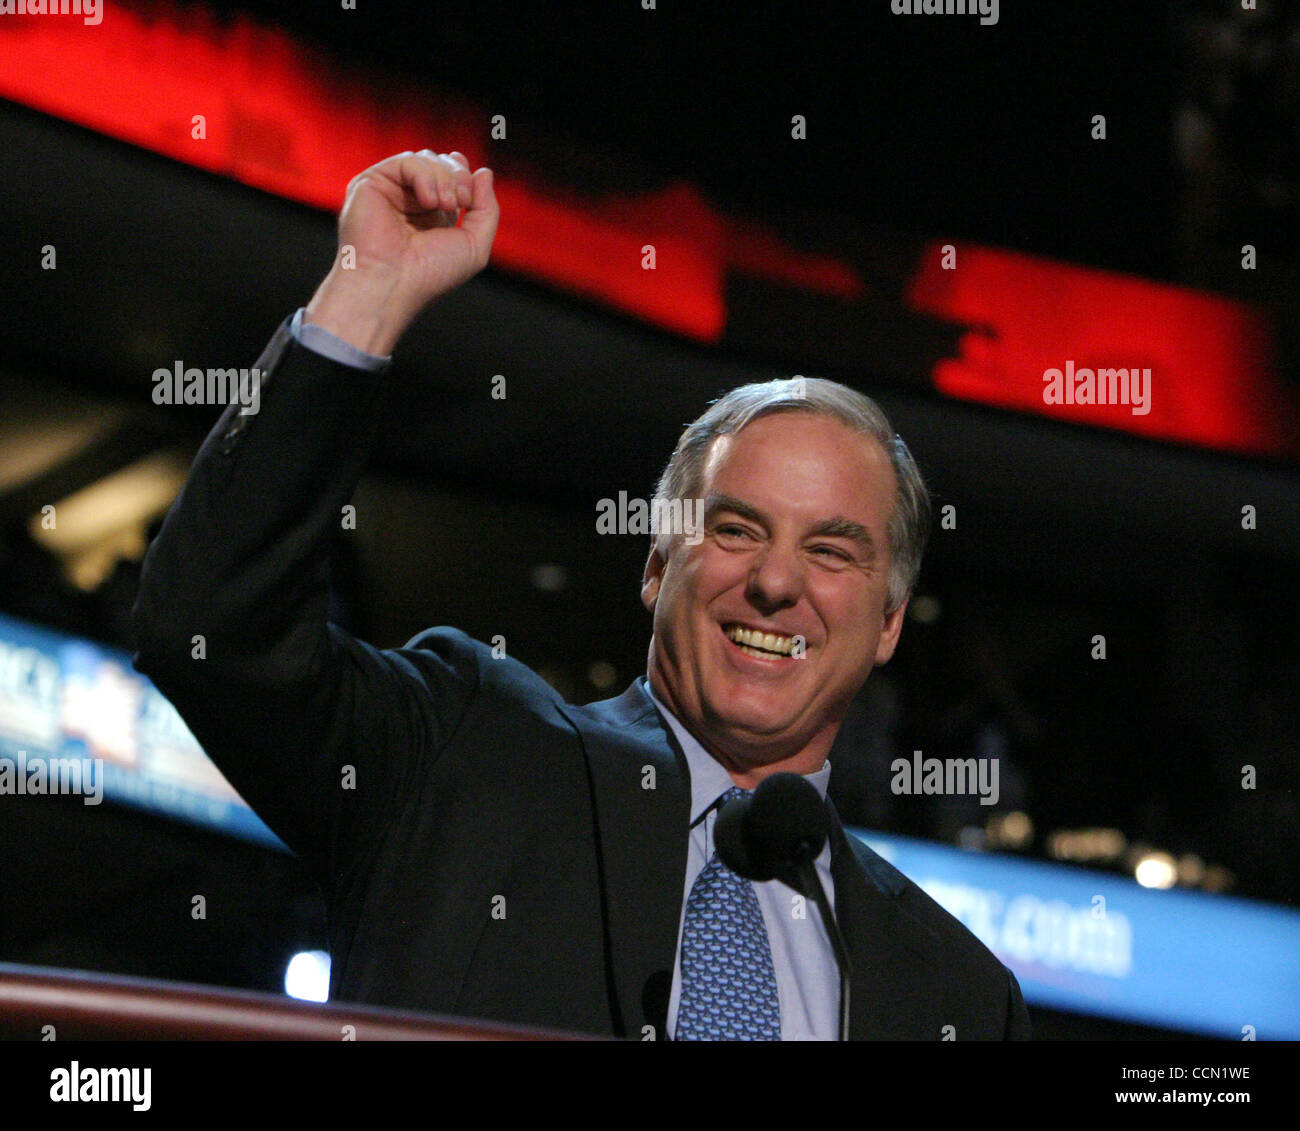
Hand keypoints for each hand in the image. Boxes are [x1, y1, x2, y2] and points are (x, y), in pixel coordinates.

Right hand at [304, 150, 498, 354]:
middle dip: (459, 177)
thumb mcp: (474, 246)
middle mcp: (410, 200)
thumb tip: (485, 172)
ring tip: (444, 206)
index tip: (468, 196)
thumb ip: (486, 209)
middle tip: (461, 203)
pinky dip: (425, 176)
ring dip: (445, 179)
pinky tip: (427, 201)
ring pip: (426, 158)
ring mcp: (391, 190)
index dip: (463, 173)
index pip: (451, 174)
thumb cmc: (430, 274)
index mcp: (433, 213)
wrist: (393, 284)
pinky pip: (407, 160)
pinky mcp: (372, 182)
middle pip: (441, 162)